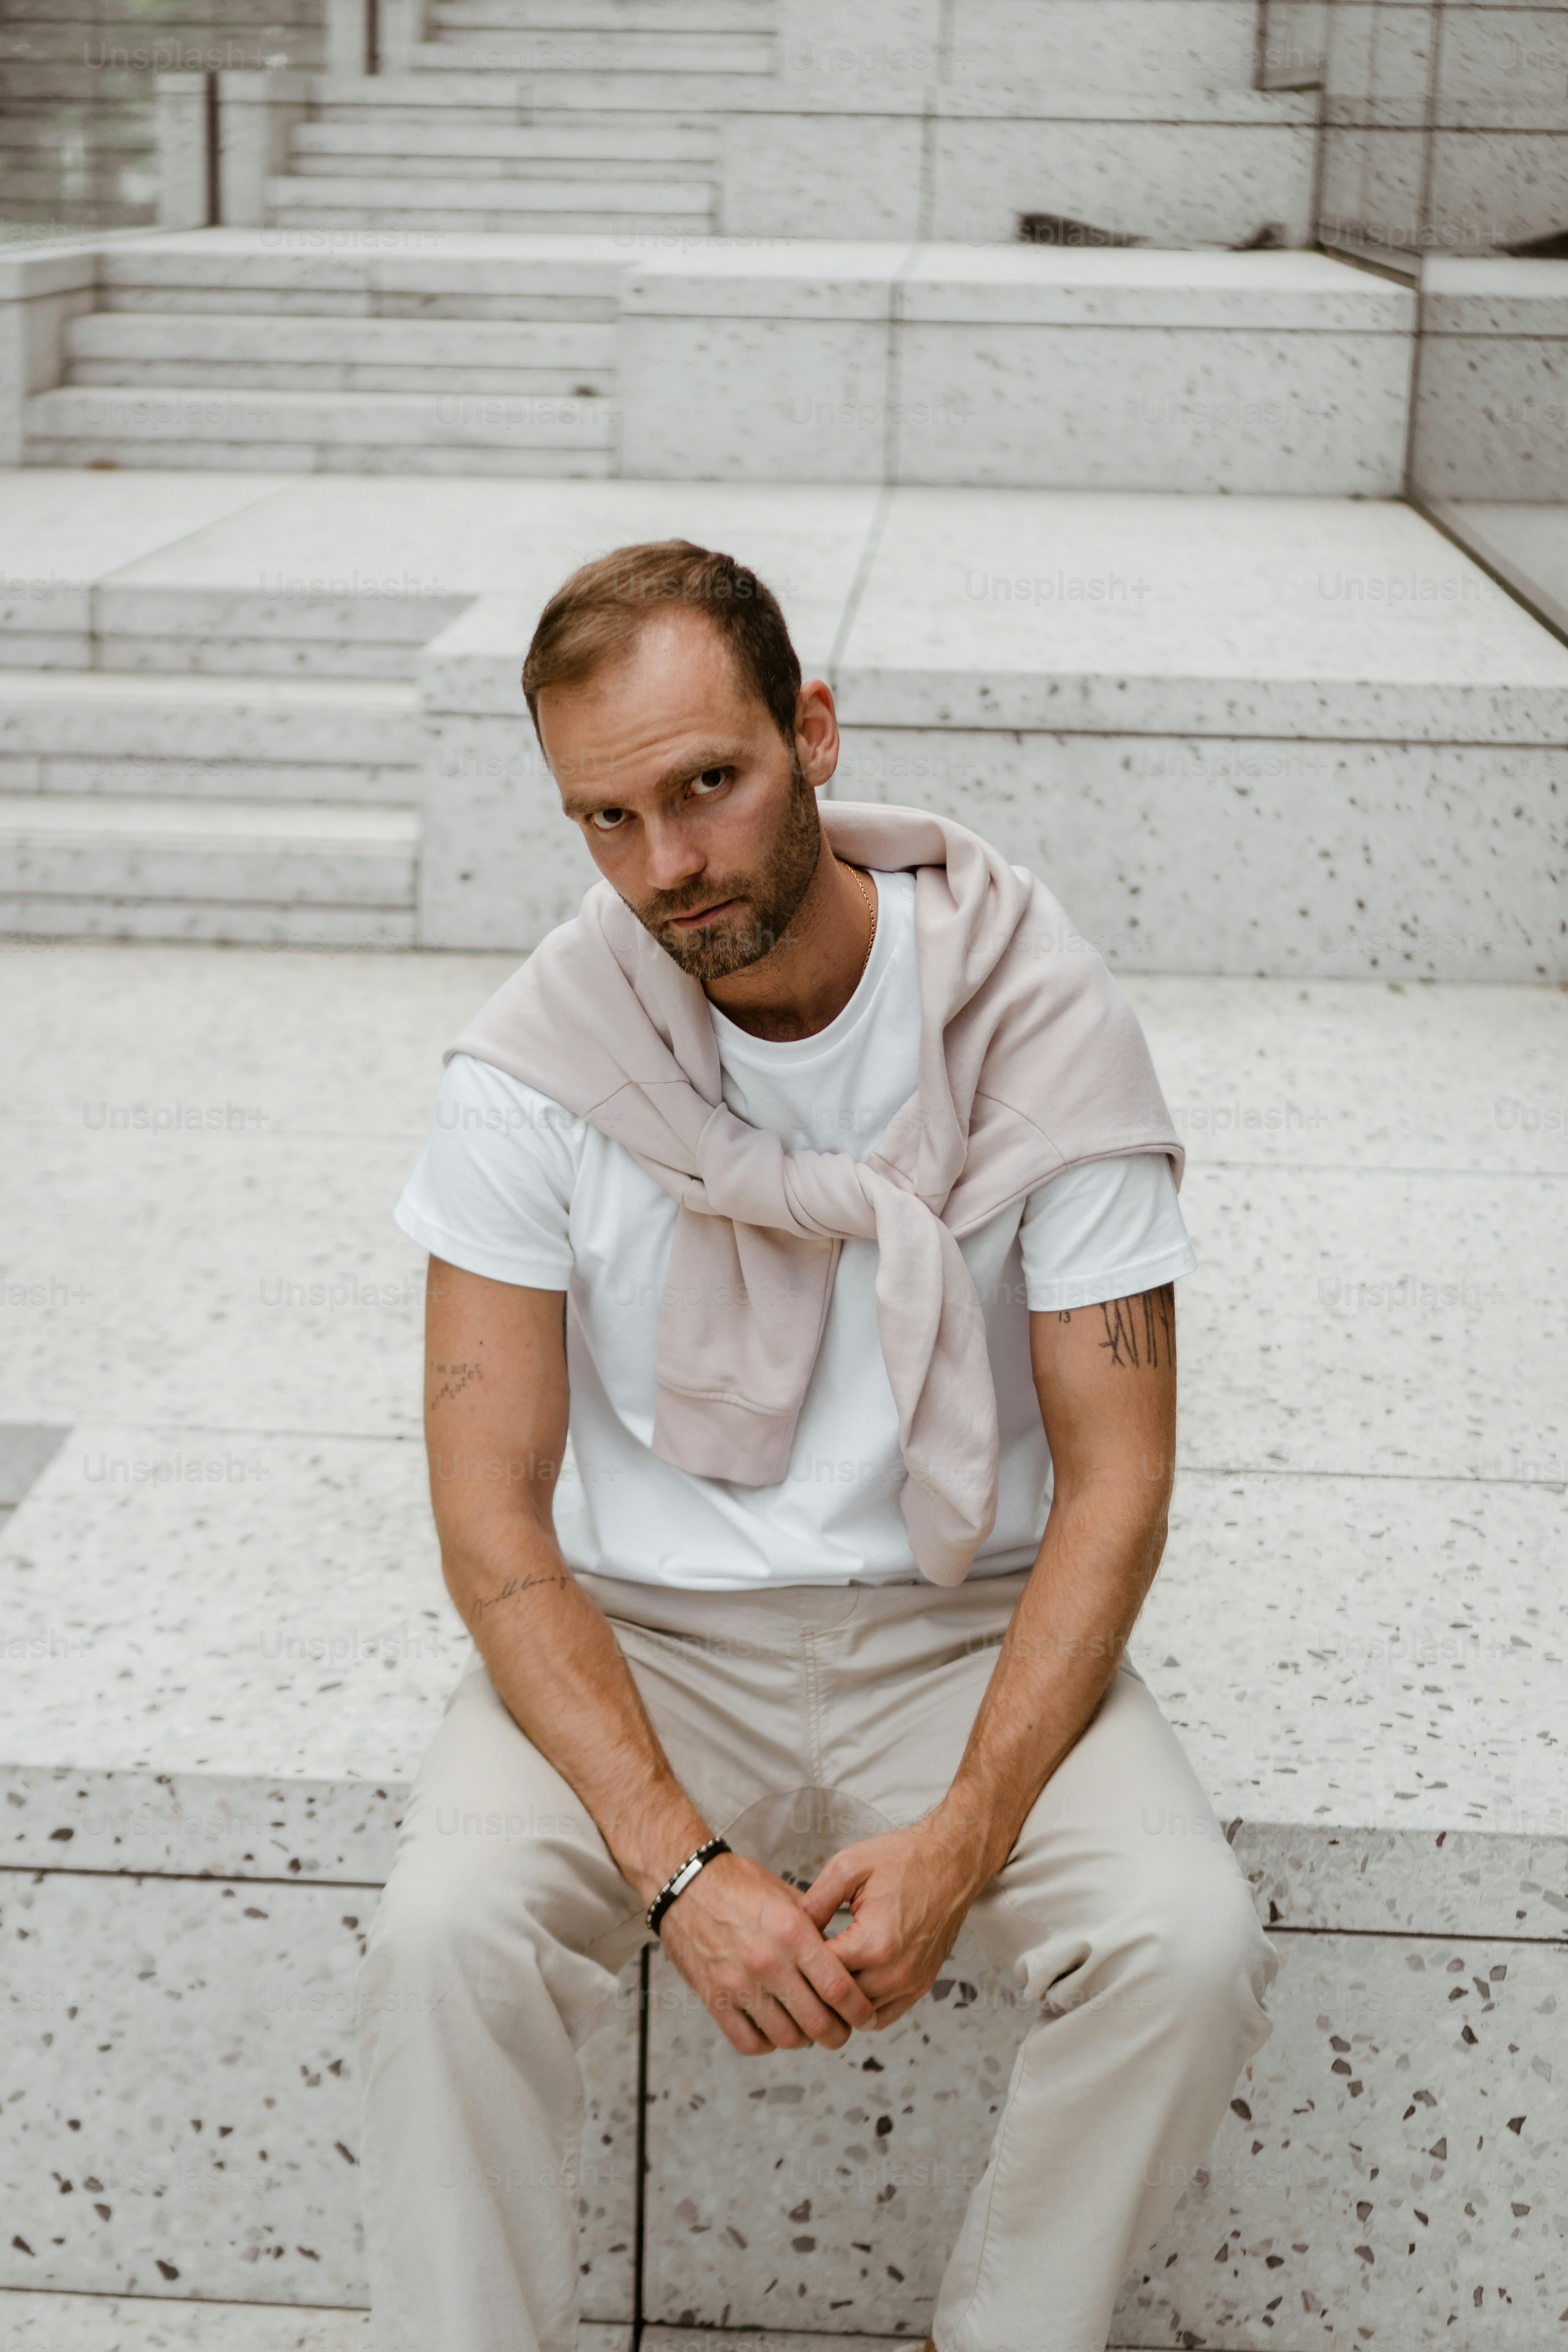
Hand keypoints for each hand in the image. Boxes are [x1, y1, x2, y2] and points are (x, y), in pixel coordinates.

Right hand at [658, 1850, 879, 2055]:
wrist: (685, 1883)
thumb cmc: (740, 1885)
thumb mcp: (787, 1897)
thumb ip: (817, 1931)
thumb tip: (845, 1962)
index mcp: (792, 1932)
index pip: (839, 1987)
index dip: (860, 2011)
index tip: (867, 2018)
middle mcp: (768, 1961)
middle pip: (817, 2022)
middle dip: (838, 2034)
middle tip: (842, 2031)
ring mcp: (738, 1982)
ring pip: (786, 2038)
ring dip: (804, 2040)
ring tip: (807, 2028)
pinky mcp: (713, 1997)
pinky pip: (749, 2041)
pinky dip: (767, 2043)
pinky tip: (774, 2028)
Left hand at [799, 1824, 985, 2029]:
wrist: (951, 1861)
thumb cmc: (902, 1859)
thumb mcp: (847, 1868)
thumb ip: (815, 1903)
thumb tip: (791, 1933)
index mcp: (874, 1943)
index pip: (821, 1975)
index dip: (798, 1964)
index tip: (787, 1950)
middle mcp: (895, 1972)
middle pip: (838, 2001)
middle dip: (815, 1986)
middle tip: (798, 1967)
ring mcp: (911, 1982)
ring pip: (859, 2014)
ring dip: (838, 2001)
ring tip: (821, 1976)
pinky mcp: (921, 1985)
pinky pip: (884, 2015)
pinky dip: (863, 2008)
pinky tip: (849, 1985)